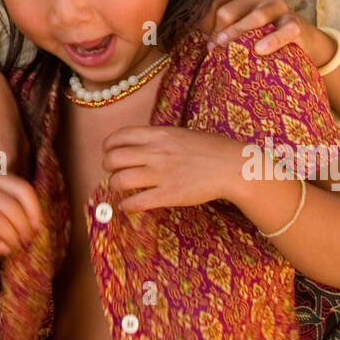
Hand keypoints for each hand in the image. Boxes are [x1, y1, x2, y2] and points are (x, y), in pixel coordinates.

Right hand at [0, 170, 42, 256]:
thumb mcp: (0, 203)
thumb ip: (19, 203)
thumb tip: (40, 221)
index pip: (21, 188)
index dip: (34, 209)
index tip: (38, 226)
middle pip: (10, 206)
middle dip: (24, 227)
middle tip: (27, 240)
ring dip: (12, 238)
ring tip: (16, 246)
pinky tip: (4, 249)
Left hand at [102, 126, 242, 211]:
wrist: (232, 166)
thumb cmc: (209, 149)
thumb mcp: (179, 134)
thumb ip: (158, 138)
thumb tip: (138, 145)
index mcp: (158, 135)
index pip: (119, 136)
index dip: (108, 145)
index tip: (109, 152)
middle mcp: (155, 152)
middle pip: (113, 158)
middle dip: (107, 166)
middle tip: (111, 171)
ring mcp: (161, 174)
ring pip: (120, 180)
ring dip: (114, 185)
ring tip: (119, 188)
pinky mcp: (169, 195)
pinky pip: (136, 202)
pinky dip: (126, 205)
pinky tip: (127, 205)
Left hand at [204, 0, 301, 53]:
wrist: (299, 39)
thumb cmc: (260, 31)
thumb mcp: (237, 22)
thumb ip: (216, 22)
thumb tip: (191, 30)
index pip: (214, 3)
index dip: (205, 23)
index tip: (205, 42)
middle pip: (229, 11)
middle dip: (217, 31)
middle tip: (212, 49)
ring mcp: (278, 5)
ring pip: (255, 18)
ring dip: (237, 34)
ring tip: (225, 49)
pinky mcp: (295, 22)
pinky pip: (284, 31)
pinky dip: (272, 40)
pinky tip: (260, 50)